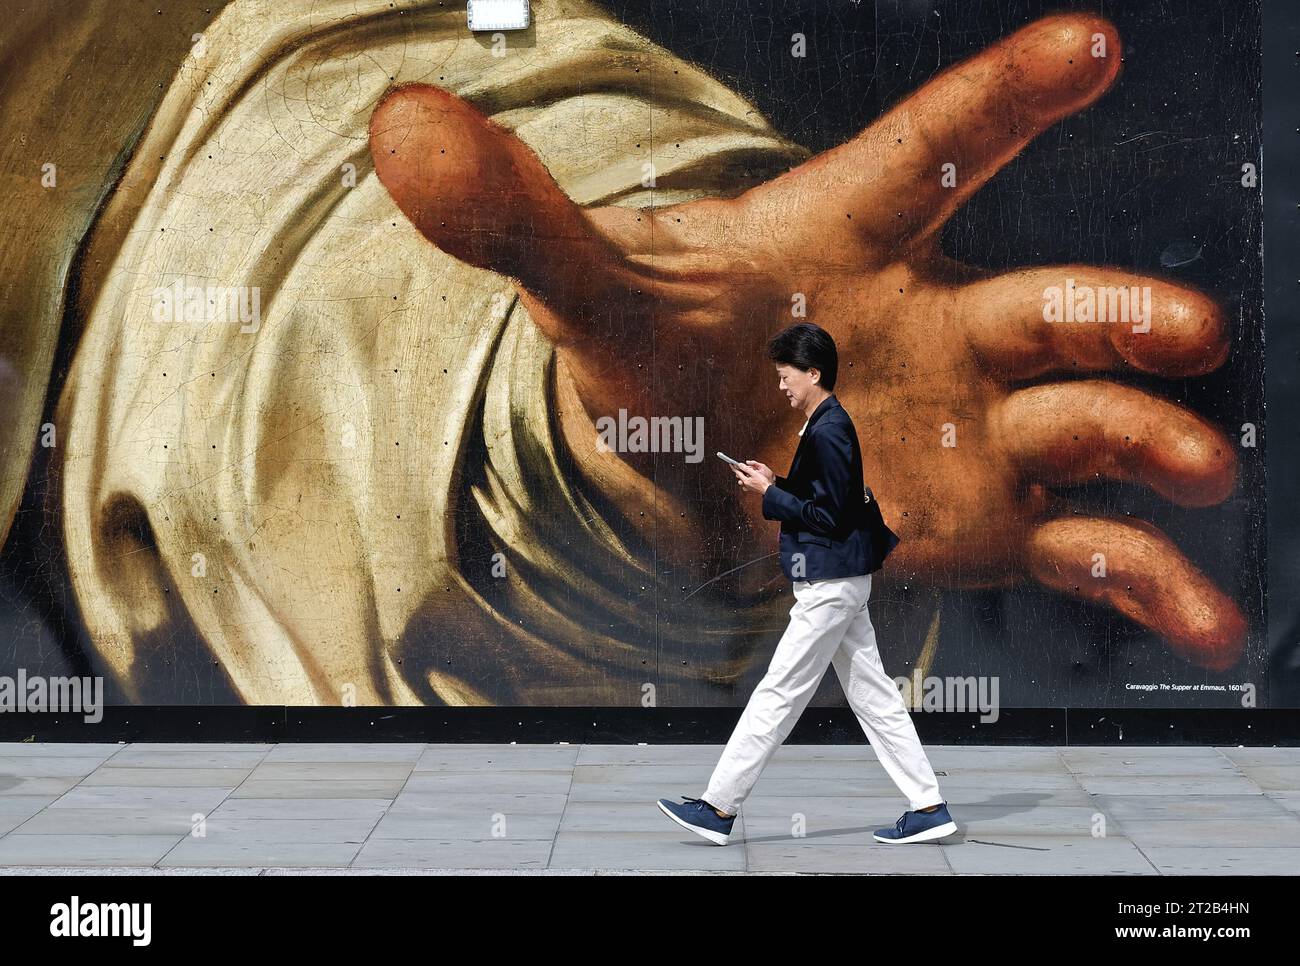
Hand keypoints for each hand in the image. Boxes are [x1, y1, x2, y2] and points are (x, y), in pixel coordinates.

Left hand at [368, 13, 1243, 669]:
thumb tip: (401, 124)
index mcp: (844, 241)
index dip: (1007, 100)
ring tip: (1196, 468)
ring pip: (1080, 421)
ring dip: (1146, 442)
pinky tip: (1201, 614)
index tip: (1092, 46)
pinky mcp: (970, 517)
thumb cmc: (656, 348)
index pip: (931, 151)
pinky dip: (1143, 575)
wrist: (681, 450)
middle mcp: (929, 324)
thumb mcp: (585, 287)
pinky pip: (1076, 542)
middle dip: (1115, 316)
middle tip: (1178, 331)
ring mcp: (962, 424)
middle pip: (1043, 305)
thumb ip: (509, 216)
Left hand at [732, 463, 770, 494]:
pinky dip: (746, 480)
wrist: (767, 489)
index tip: (731, 464)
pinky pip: (745, 483)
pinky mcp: (750, 488)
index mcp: (745, 481)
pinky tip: (750, 478)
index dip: (734, 467)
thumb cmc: (762, 482)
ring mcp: (747, 487)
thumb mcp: (754, 473)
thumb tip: (740, 465)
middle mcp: (745, 484)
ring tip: (747, 472)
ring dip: (743, 475)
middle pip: (739, 476)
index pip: (737, 472)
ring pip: (742, 480)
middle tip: (741, 467)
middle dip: (739, 471)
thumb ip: (746, 469)